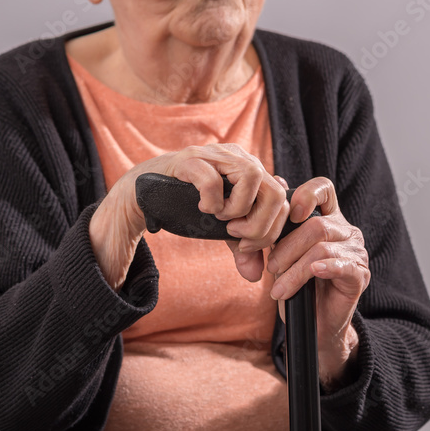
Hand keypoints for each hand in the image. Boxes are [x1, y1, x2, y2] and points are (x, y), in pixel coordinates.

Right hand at [93, 143, 289, 288]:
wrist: (146, 193)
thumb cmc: (189, 207)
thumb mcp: (221, 228)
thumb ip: (242, 248)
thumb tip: (255, 276)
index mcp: (253, 173)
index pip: (283, 200)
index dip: (272, 229)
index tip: (248, 245)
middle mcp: (240, 158)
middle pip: (275, 191)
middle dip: (260, 225)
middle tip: (236, 236)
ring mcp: (216, 155)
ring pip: (252, 176)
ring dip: (239, 209)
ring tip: (220, 219)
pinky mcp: (191, 158)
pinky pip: (213, 180)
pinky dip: (212, 202)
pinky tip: (203, 208)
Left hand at [266, 177, 370, 390]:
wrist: (315, 325)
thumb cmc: (299, 286)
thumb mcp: (282, 253)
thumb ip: (279, 223)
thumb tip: (275, 180)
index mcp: (329, 220)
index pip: (324, 189)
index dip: (307, 194)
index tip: (290, 214)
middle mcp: (347, 232)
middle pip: (317, 225)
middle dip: (287, 247)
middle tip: (271, 268)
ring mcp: (356, 253)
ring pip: (322, 248)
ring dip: (294, 270)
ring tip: (279, 288)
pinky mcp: (360, 275)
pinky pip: (343, 266)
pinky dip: (324, 268)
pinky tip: (314, 274)